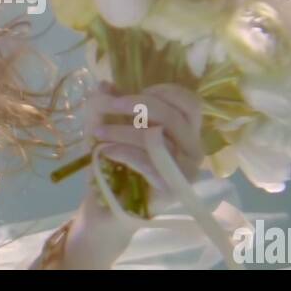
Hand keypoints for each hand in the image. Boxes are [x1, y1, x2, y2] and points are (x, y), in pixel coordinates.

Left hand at [84, 82, 204, 215]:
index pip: (191, 102)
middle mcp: (193, 149)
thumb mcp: (109, 125)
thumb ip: (109, 104)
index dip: (164, 92)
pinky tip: (105, 151)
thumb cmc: (115, 162)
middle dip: (137, 104)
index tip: (135, 95)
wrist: (107, 206)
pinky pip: (148, 162)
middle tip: (108, 105)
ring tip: (98, 131)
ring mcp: (186, 171)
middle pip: (174, 115)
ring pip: (158, 138)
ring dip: (122, 129)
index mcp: (185, 131)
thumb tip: (104, 85)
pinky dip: (123, 151)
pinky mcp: (172, 189)